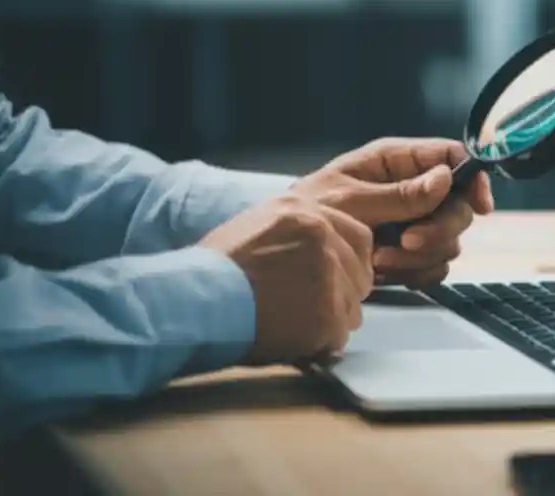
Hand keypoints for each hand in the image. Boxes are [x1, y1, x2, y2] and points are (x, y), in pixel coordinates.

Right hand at [198, 195, 373, 363]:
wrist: (193, 300)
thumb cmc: (215, 270)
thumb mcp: (259, 226)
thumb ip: (299, 232)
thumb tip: (328, 251)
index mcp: (306, 210)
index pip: (359, 236)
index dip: (351, 263)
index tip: (338, 278)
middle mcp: (322, 235)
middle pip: (362, 273)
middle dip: (345, 294)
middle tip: (312, 307)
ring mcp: (327, 273)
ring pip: (353, 307)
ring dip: (330, 320)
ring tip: (293, 322)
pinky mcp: (325, 312)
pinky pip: (338, 335)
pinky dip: (318, 343)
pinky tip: (291, 338)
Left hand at [292, 138, 493, 286]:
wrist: (284, 257)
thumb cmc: (307, 213)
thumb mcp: (350, 199)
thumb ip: (400, 194)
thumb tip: (445, 178)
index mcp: (395, 162)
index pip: (451, 157)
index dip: (472, 178)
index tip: (481, 205)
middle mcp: (410, 189)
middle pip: (458, 205)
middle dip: (439, 229)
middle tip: (408, 242)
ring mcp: (410, 223)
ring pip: (449, 240)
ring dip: (421, 257)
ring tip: (380, 260)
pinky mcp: (407, 255)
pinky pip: (435, 266)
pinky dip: (416, 274)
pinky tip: (385, 273)